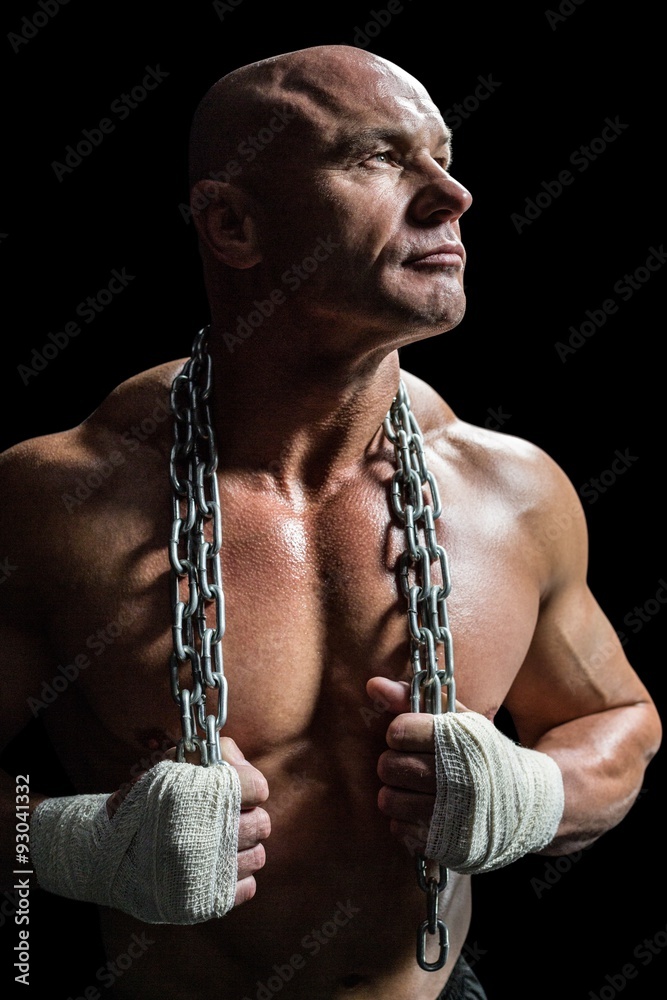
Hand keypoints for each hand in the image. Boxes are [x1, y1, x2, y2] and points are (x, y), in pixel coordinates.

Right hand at [106, 736, 269, 906]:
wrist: (108, 855)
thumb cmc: (144, 805)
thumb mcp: (170, 767)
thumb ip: (211, 755)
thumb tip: (244, 764)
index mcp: (194, 800)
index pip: (256, 787)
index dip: (249, 784)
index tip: (238, 787)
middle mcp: (202, 839)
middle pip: (261, 823)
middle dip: (248, 815)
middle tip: (228, 816)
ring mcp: (205, 875)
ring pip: (257, 855)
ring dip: (244, 847)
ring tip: (221, 842)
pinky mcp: (205, 903)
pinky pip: (248, 886)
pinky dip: (237, 876)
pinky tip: (216, 866)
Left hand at [367, 675, 564, 872]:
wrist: (528, 802)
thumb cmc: (485, 753)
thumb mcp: (458, 721)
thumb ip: (413, 700)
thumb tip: (373, 684)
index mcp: (458, 741)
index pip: (399, 731)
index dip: (399, 732)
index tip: (410, 736)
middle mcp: (456, 779)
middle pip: (389, 766)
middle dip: (393, 761)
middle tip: (409, 762)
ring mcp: (452, 815)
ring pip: (389, 800)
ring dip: (394, 792)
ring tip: (412, 787)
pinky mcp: (448, 844)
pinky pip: (400, 830)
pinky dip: (404, 820)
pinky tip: (422, 811)